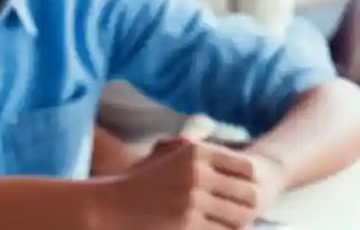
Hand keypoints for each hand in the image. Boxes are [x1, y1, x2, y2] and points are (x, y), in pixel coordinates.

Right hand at [98, 138, 269, 229]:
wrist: (108, 206)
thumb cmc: (138, 181)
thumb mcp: (165, 154)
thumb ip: (190, 146)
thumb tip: (212, 139)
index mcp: (197, 153)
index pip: (245, 167)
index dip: (252, 182)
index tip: (249, 190)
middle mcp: (198, 174)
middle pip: (247, 193)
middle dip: (250, 205)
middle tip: (251, 212)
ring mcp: (193, 201)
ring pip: (238, 216)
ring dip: (240, 222)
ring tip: (240, 224)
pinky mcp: (187, 226)